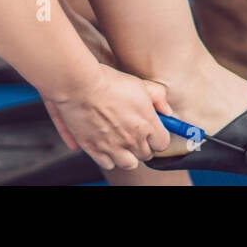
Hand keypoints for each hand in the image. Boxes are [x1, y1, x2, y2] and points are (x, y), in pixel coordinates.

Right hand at [41, 65, 173, 170]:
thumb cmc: (108, 82)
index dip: (157, 137)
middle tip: (134, 133)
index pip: (162, 144)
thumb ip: (158, 97)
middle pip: (146, 155)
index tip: (153, 131)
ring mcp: (113, 147)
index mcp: (147, 124)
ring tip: (121, 142)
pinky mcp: (95, 149)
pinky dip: (108, 157)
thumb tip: (167, 110)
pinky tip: (106, 144)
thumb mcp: (139, 84)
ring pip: (129, 164)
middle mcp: (132, 139)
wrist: (80, 86)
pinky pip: (108, 164)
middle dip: (142, 145)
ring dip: (127, 155)